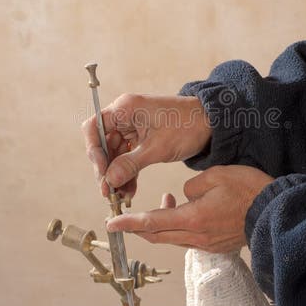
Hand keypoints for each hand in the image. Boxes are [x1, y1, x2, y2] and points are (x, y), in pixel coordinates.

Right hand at [83, 94, 210, 197]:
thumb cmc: (187, 126)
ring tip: (120, 196)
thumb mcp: (158, 148)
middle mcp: (125, 115)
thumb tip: (109, 180)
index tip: (102, 172)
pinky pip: (127, 157)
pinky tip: (129, 191)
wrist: (211, 124)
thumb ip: (130, 164)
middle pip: (103, 144)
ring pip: (114, 154)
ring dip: (116, 175)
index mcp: (125, 108)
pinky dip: (127, 173)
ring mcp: (132, 127)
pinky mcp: (141, 138)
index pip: (94, 127)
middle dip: (105, 169)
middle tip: (109, 192)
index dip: (94, 151)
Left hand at [106, 165, 273, 253]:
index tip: (111, 223)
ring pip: (171, 237)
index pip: (152, 223)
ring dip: (160, 223)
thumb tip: (182, 197)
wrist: (275, 211)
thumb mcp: (216, 176)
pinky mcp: (214, 245)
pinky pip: (186, 238)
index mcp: (194, 219)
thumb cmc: (248, 190)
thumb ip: (191, 186)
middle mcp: (196, 236)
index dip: (129, 223)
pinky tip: (183, 211)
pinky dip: (177, 226)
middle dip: (137, 226)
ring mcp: (206, 244)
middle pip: (157, 235)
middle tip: (124, 216)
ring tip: (165, 200)